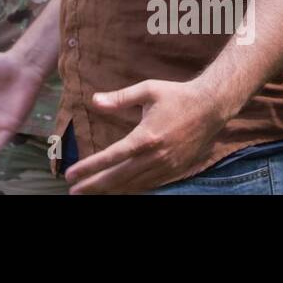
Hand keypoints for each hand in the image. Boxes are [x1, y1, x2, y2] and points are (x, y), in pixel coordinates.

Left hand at [64, 78, 225, 193]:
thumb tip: (95, 101)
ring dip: (111, 191)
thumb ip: (120, 98)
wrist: (211, 107)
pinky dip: (132, 189)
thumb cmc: (177, 95)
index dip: (89, 167)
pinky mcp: (175, 170)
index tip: (71, 174)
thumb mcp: (147, 90)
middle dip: (94, 186)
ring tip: (91, 193)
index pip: (111, 157)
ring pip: (133, 185)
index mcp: (145, 136)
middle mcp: (155, 156)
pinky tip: (118, 190)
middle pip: (119, 177)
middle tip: (74, 191)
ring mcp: (166, 166)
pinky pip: (149, 185)